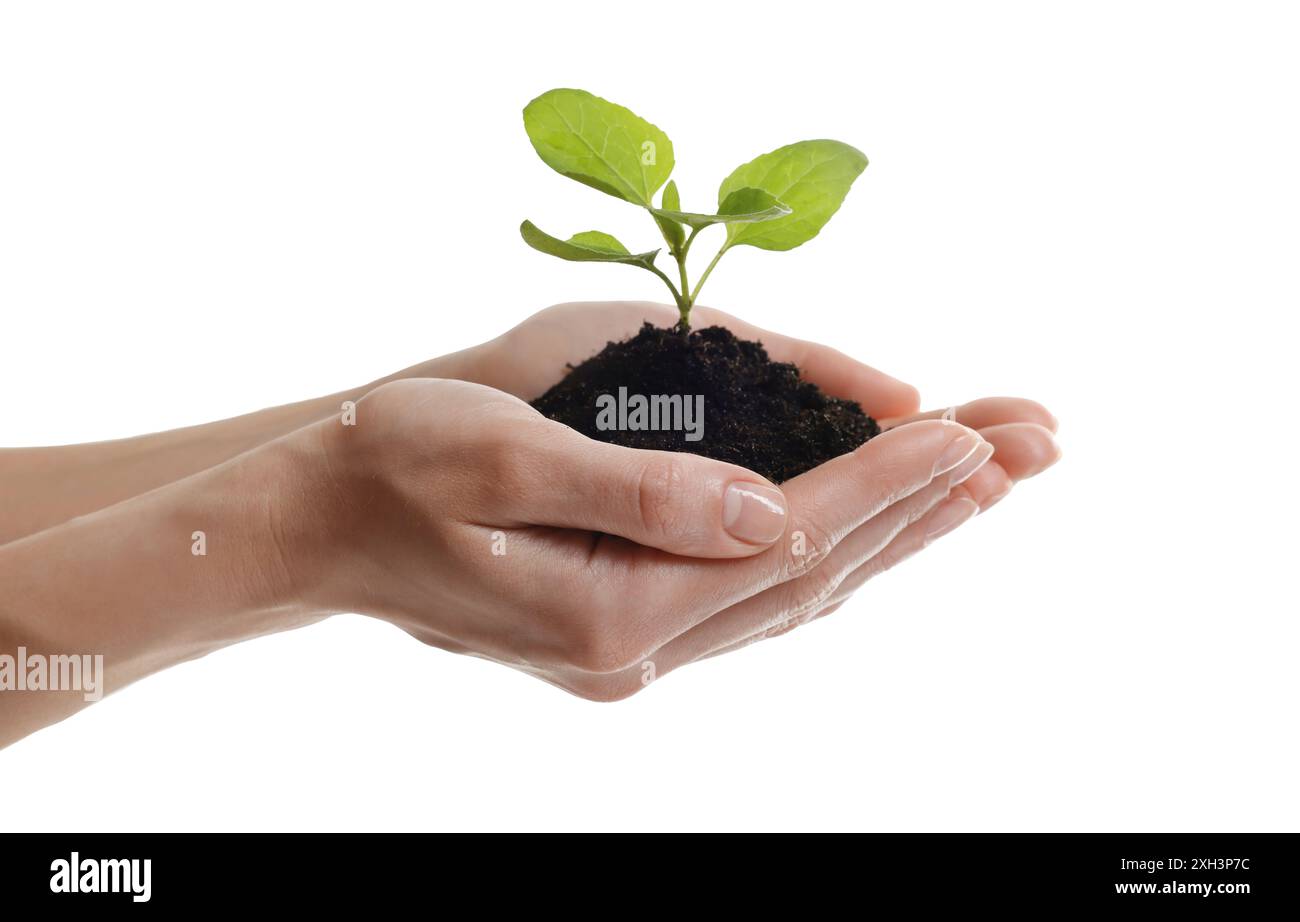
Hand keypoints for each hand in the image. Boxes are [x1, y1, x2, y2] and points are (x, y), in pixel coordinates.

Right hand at [284, 368, 1051, 699]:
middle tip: (1023, 448)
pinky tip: (867, 530)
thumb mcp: (496, 455)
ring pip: (794, 595)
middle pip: (813, 576)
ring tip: (977, 486)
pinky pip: (753, 599)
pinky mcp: (621, 636)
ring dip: (890, 536)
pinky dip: (825, 556)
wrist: (320, 526)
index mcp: (609, 609)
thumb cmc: (390, 468)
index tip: (969, 424)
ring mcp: (630, 654)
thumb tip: (771, 507)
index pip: (786, 537)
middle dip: (923, 506)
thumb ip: (639, 488)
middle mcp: (634, 650)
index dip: (883, 479)